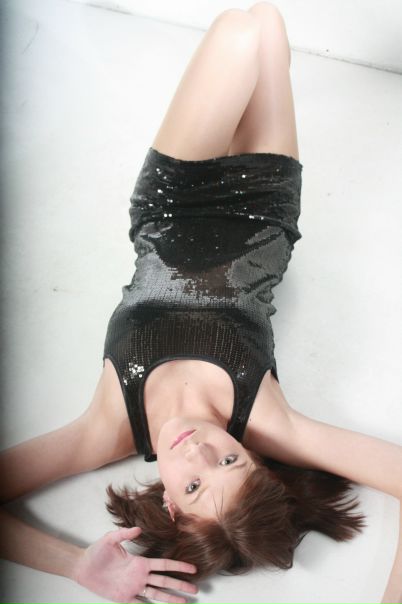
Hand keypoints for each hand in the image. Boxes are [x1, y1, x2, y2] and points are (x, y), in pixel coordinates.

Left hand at [72, 527, 197, 603]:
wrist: (83, 566)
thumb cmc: (97, 552)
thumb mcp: (111, 539)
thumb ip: (125, 533)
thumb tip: (139, 528)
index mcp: (140, 562)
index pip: (164, 565)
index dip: (179, 566)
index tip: (193, 569)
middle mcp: (140, 576)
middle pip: (165, 581)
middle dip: (180, 586)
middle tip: (195, 591)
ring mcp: (133, 588)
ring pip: (156, 595)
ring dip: (170, 599)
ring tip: (184, 603)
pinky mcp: (123, 598)